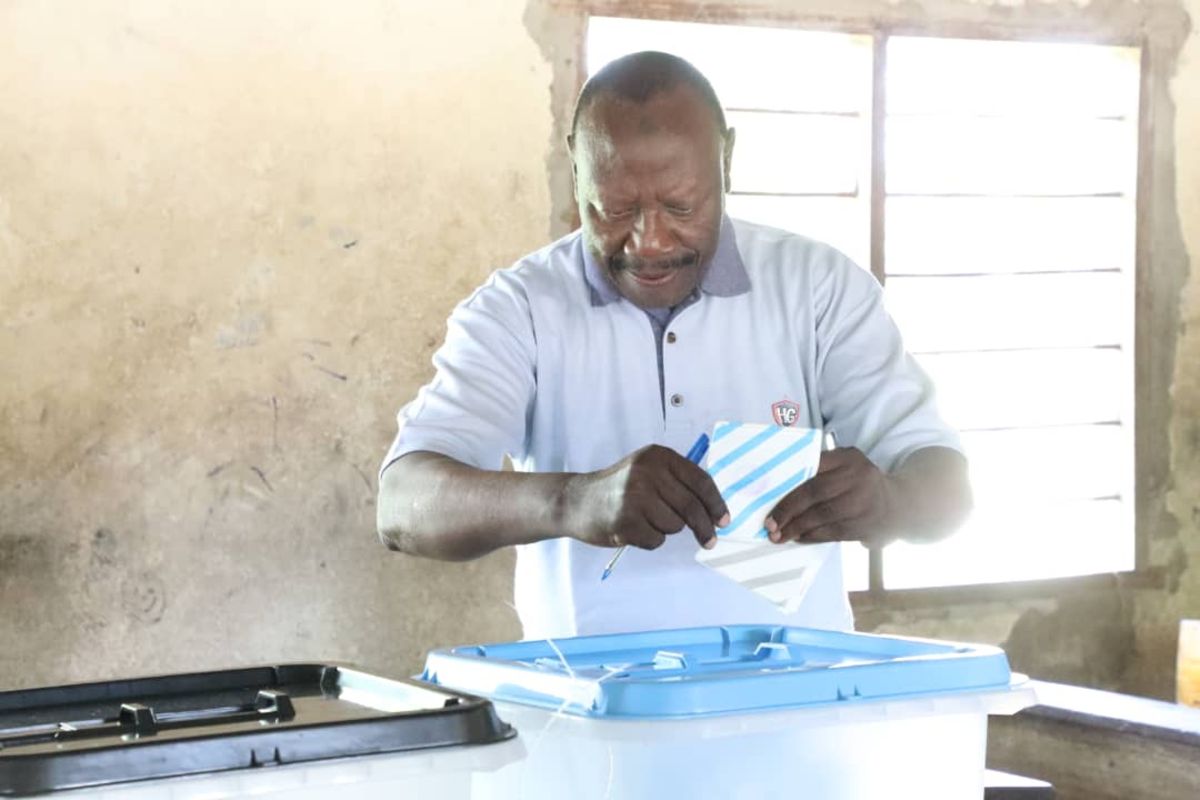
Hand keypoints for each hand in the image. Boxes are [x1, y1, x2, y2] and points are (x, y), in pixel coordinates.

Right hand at [562, 445, 729, 550]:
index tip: (724, 520)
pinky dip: (650, 540)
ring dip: (665, 529)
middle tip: (709, 541)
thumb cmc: (619, 489)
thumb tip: (714, 510)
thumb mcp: (648, 471)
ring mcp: (635, 496)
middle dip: (704, 527)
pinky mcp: (625, 520)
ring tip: (645, 520)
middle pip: (691, 506)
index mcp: (658, 456)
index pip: (700, 480)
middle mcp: (647, 472)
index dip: (716, 503)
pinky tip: (633, 529)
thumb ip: (678, 483)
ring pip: (675, 526)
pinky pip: (656, 540)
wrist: (577, 501)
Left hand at [763, 447, 896, 545]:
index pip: (812, 468)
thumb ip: (821, 467)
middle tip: (770, 524)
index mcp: (848, 459)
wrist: (899, 505)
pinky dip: (811, 537)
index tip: (768, 497)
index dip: (789, 485)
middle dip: (787, 510)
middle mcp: (857, 479)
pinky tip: (797, 538)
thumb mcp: (846, 464)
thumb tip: (781, 483)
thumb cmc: (860, 482)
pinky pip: (831, 533)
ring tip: (778, 536)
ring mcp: (862, 504)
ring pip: (821, 517)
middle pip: (814, 494)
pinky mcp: (863, 526)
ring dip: (796, 528)